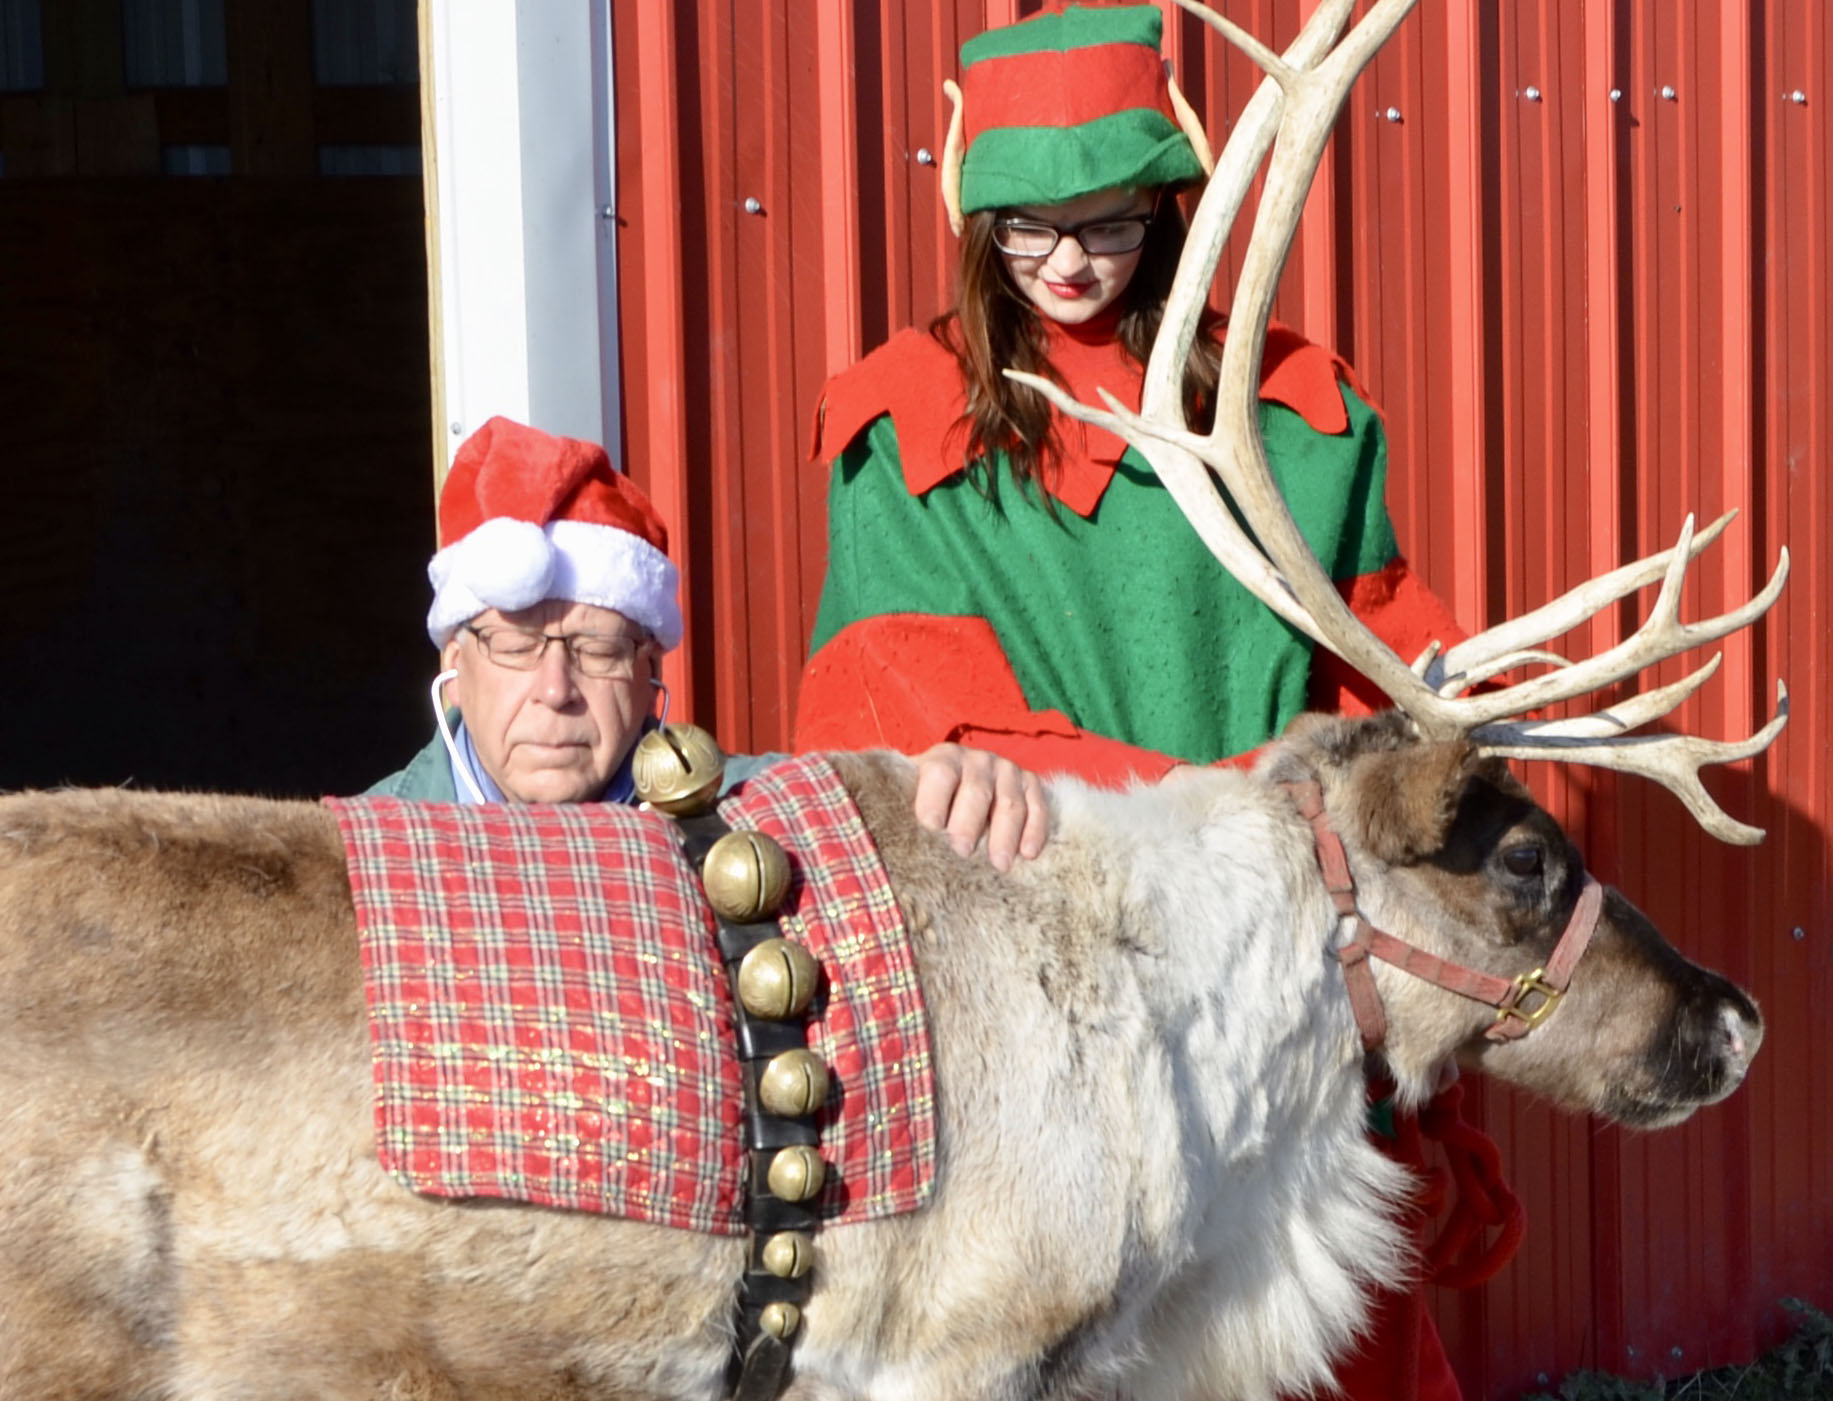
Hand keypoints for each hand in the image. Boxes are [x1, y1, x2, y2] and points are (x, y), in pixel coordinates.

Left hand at [910, 743, 1048, 871]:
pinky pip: (1038, 807)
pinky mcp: (1031, 785)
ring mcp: (1007, 771)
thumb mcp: (912, 798)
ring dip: (1005, 834)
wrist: (963, 787)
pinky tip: (1029, 854)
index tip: (931, 828)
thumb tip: (880, 845)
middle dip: (969, 822)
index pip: (940, 773)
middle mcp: (977, 761)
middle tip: (962, 851)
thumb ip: (901, 809)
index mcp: (943, 759)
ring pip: (1010, 802)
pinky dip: (1035, 831)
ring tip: (998, 864)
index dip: (935, 800)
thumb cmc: (931, 802)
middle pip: (977, 790)